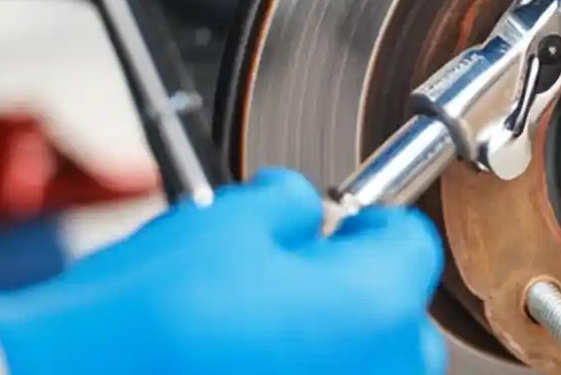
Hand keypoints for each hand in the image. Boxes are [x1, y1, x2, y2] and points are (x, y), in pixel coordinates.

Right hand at [0, 169, 444, 374]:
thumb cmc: (148, 317)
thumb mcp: (230, 219)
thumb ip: (289, 203)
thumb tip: (297, 209)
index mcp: (378, 306)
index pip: (412, 243)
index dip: (369, 222)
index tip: (341, 220)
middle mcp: (380, 374)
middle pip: (399, 317)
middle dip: (355, 288)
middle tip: (289, 271)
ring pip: (363, 368)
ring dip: (329, 341)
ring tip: (252, 323)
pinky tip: (239, 364)